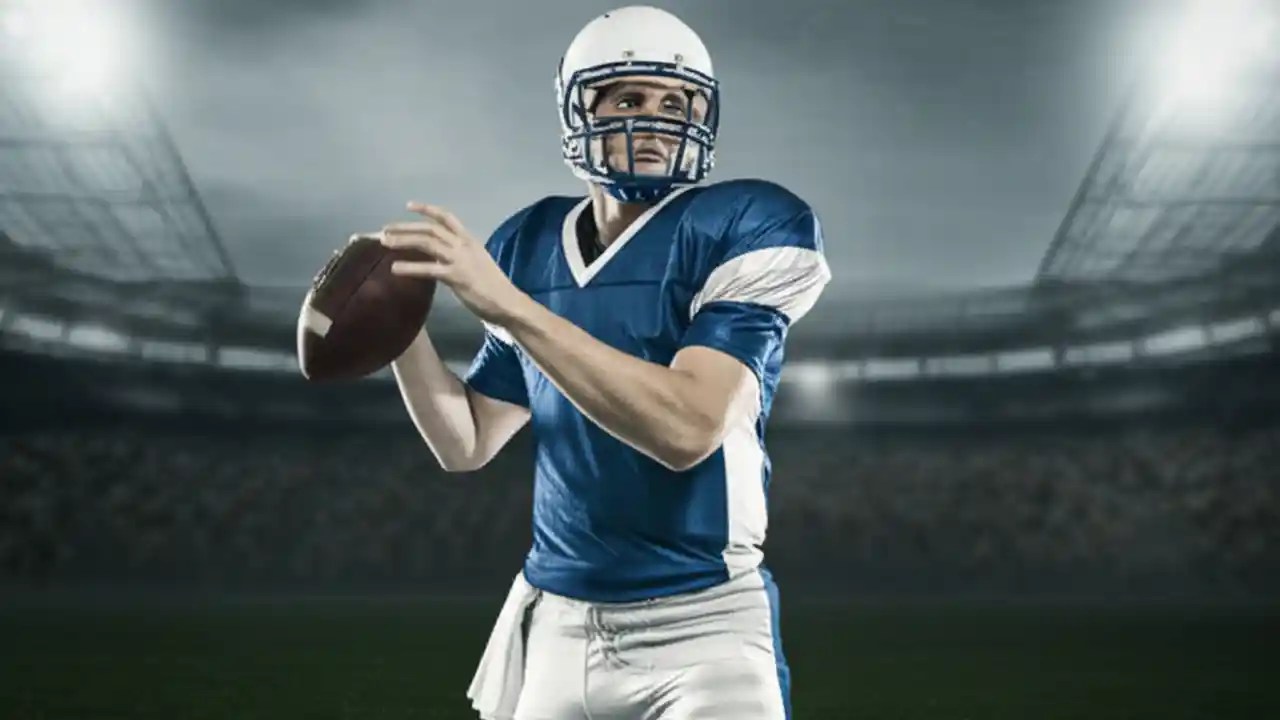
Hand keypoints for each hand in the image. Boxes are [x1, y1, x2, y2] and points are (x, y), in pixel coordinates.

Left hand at [380, 203, 527, 324]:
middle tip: (385, 230)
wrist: (508, 302)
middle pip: (430, 229)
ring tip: (384, 242)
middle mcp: (463, 245)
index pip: (447, 217)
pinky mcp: (456, 276)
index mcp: (470, 241)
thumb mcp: (476, 263)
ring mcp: (460, 260)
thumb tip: (439, 257)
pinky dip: (410, 267)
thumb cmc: (493, 287)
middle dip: (405, 227)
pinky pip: (428, 269)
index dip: (427, 209)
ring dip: (403, 240)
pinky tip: (395, 269)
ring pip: (427, 243)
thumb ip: (458, 257)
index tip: (408, 206)